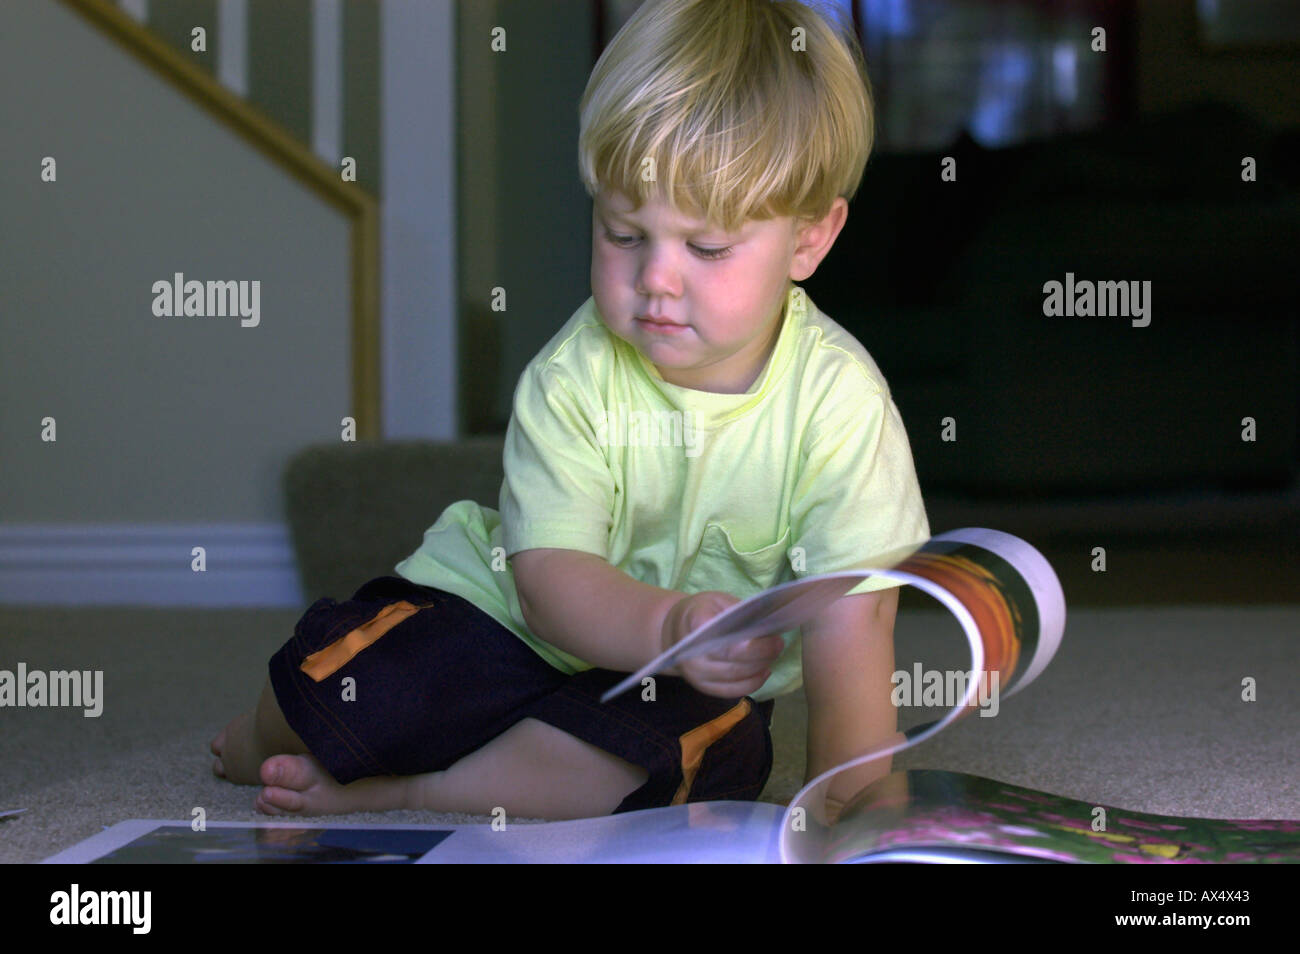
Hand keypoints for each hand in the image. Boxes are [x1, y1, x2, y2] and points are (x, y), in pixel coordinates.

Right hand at [660, 591, 785, 697]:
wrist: (673, 632)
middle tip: (778, 644)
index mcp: (695, 627)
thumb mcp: (717, 600)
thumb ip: (738, 611)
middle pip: (736, 664)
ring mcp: (696, 675)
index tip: (774, 637)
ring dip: (760, 668)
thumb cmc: (700, 612)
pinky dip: (752, 683)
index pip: (729, 643)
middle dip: (764, 656)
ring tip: (773, 655)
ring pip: (736, 679)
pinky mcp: (702, 688)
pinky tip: (763, 671)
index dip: (756, 645)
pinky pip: (732, 691)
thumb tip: (768, 623)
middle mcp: (691, 656)